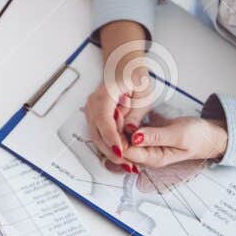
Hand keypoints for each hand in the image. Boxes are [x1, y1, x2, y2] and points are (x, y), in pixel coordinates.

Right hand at [84, 21, 158, 163]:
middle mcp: (93, 104)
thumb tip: (130, 132)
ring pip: (98, 137)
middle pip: (98, 132)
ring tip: (129, 165)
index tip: (121, 151)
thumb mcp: (143, 94)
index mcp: (105, 94)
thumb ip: (136, 113)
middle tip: (129, 165)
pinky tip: (123, 156)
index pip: (104, 119)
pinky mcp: (95, 119)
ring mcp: (91, 112)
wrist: (123, 70)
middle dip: (112, 151)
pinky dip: (111, 147)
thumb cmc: (134, 79)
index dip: (111, 137)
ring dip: (111, 152)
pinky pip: (100, 136)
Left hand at [122, 112, 227, 168]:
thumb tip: (135, 138)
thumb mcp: (179, 135)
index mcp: (154, 159)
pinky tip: (126, 110)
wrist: (209, 134)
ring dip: (119, 125)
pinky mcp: (146, 136)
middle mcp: (147, 155)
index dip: (118, 136)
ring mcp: (146, 146)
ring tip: (119, 108)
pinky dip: (126, 122)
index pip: (127, 152)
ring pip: (124, 138)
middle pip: (122, 146)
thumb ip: (156, 137)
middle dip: (116, 130)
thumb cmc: (198, 137)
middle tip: (115, 110)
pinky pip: (130, 131)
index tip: (116, 117)